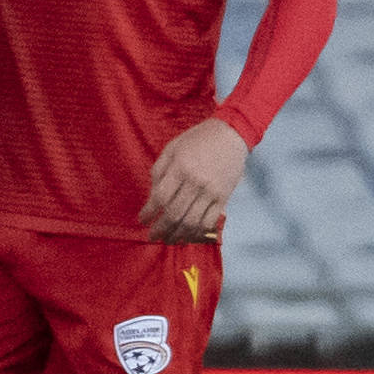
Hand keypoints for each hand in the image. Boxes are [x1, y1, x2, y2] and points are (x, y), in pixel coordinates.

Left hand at [139, 117, 246, 243]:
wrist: (231, 134)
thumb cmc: (197, 140)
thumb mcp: (172, 148)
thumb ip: (159, 171)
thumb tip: (152, 197)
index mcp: (180, 167)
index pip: (160, 197)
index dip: (149, 212)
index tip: (142, 220)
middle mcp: (196, 181)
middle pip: (174, 213)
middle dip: (160, 229)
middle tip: (152, 236)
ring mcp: (212, 191)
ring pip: (192, 222)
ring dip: (178, 235)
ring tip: (169, 240)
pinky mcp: (224, 197)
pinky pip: (210, 221)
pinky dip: (197, 232)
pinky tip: (189, 235)